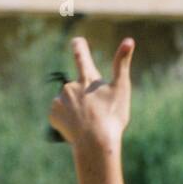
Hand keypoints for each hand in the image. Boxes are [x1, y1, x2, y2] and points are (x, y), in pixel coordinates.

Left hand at [49, 37, 135, 155]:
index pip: (80, 54)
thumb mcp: (121, 89)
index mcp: (87, 78)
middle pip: (77, 85)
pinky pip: (60, 113)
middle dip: (84, 95)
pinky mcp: (53, 115)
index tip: (76, 41)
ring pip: (68, 100)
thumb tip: (129, 40)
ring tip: (88, 120)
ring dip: (75, 106)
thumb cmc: (112, 117)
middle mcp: (70, 86)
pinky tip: (76, 126)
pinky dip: (67, 118)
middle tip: (96, 111)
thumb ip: (122, 63)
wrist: (95, 144)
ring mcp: (60, 100)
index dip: (79, 46)